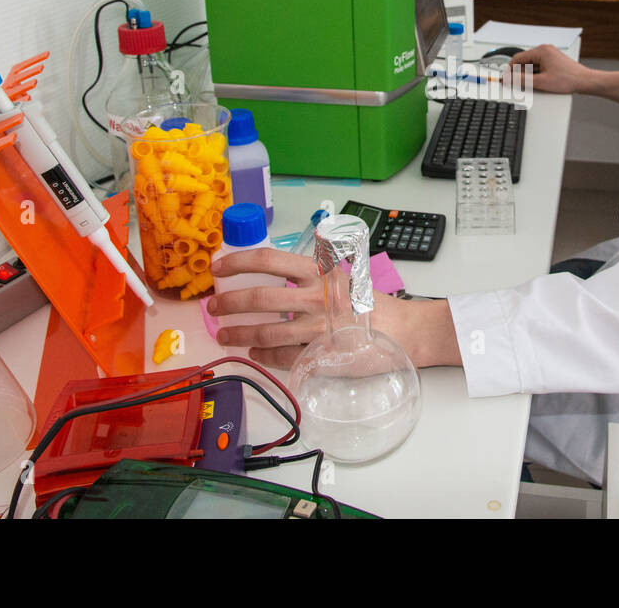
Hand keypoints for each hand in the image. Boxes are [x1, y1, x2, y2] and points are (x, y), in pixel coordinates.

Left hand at [208, 249, 460, 369]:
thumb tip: (273, 283)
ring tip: (224, 336)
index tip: (218, 267)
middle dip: (229, 303)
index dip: (238, 262)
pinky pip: (283, 357)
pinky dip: (264, 357)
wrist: (405, 331)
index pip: (269, 260)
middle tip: (213, 308)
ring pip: (266, 332)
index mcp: (320, 273)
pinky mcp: (321, 355)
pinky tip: (255, 355)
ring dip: (239, 334)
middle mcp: (316, 298)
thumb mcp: (342, 279)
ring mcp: (318, 329)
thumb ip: (311, 279)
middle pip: (260, 298)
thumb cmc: (372, 306)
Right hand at [502, 43, 591, 94]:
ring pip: (531, 64)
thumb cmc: (568, 79)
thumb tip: (508, 79)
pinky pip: (539, 66)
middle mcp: (545, 50)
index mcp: (541, 51)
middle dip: (520, 73)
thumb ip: (521, 80)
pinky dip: (536, 74)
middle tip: (519, 85)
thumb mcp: (541, 82)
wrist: (584, 81)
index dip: (510, 70)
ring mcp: (550, 54)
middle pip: (524, 61)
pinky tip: (540, 82)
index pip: (517, 58)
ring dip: (529, 74)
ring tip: (534, 85)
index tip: (507, 79)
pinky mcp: (553, 60)